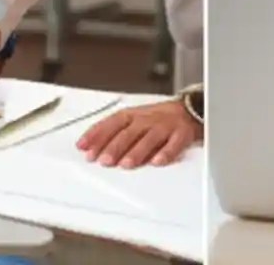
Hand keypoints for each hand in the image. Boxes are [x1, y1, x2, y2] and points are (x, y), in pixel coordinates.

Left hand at [76, 100, 201, 167]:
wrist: (189, 110)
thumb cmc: (157, 118)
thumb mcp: (134, 119)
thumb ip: (113, 132)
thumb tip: (88, 147)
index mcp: (133, 115)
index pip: (112, 123)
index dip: (97, 134)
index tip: (84, 147)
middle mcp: (148, 119)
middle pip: (129, 132)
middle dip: (115, 147)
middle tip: (104, 160)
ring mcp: (165, 126)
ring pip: (150, 138)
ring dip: (137, 151)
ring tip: (126, 164)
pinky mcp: (182, 134)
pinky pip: (174, 143)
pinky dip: (166, 152)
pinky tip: (157, 161)